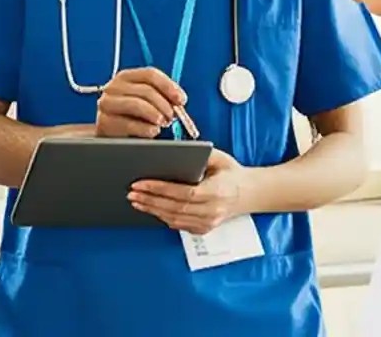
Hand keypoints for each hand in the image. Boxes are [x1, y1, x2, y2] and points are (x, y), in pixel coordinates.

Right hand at [95, 67, 186, 137]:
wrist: (110, 135)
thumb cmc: (131, 117)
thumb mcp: (145, 101)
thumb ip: (161, 97)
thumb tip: (179, 103)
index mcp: (125, 77)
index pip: (150, 74)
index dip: (168, 87)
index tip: (181, 100)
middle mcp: (113, 86)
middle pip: (146, 90)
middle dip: (164, 105)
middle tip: (172, 116)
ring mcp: (107, 104)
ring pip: (137, 104)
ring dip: (155, 115)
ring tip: (162, 123)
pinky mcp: (104, 122)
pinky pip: (129, 124)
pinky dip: (145, 129)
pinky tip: (152, 131)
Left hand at [127, 149, 244, 233]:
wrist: (248, 194)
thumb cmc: (231, 173)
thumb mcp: (219, 158)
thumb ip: (200, 155)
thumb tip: (174, 152)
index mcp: (216, 192)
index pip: (183, 193)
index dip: (160, 189)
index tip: (141, 183)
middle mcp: (212, 210)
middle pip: (175, 208)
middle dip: (150, 200)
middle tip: (132, 192)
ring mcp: (208, 223)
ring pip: (174, 219)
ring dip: (152, 210)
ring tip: (136, 201)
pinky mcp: (204, 229)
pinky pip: (179, 225)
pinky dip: (162, 217)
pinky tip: (150, 209)